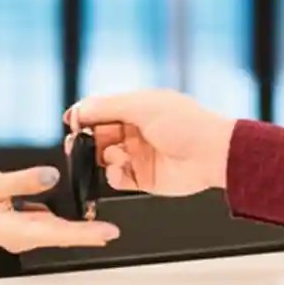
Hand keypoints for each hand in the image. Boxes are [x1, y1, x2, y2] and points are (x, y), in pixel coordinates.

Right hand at [0, 167, 119, 252]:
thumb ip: (23, 181)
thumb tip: (50, 176)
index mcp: (15, 230)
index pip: (56, 233)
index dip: (83, 233)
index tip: (105, 233)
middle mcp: (23, 236)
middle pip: (61, 235)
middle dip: (88, 233)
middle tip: (112, 232)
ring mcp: (24, 232)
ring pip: (57, 230)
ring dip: (78, 227)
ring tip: (101, 225)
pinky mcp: (25, 225)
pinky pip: (50, 223)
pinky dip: (64, 219)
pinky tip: (77, 213)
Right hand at [65, 90, 235, 196]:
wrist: (213, 154)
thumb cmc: (185, 124)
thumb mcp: (142, 106)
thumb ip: (106, 107)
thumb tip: (77, 109)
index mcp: (137, 109)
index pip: (101, 111)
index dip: (84, 116)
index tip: (71, 122)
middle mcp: (136, 132)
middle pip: (99, 136)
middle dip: (86, 140)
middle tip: (77, 144)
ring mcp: (139, 155)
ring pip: (105, 158)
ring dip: (103, 157)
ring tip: (116, 156)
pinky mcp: (144, 179)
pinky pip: (118, 179)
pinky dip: (113, 175)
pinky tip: (119, 170)